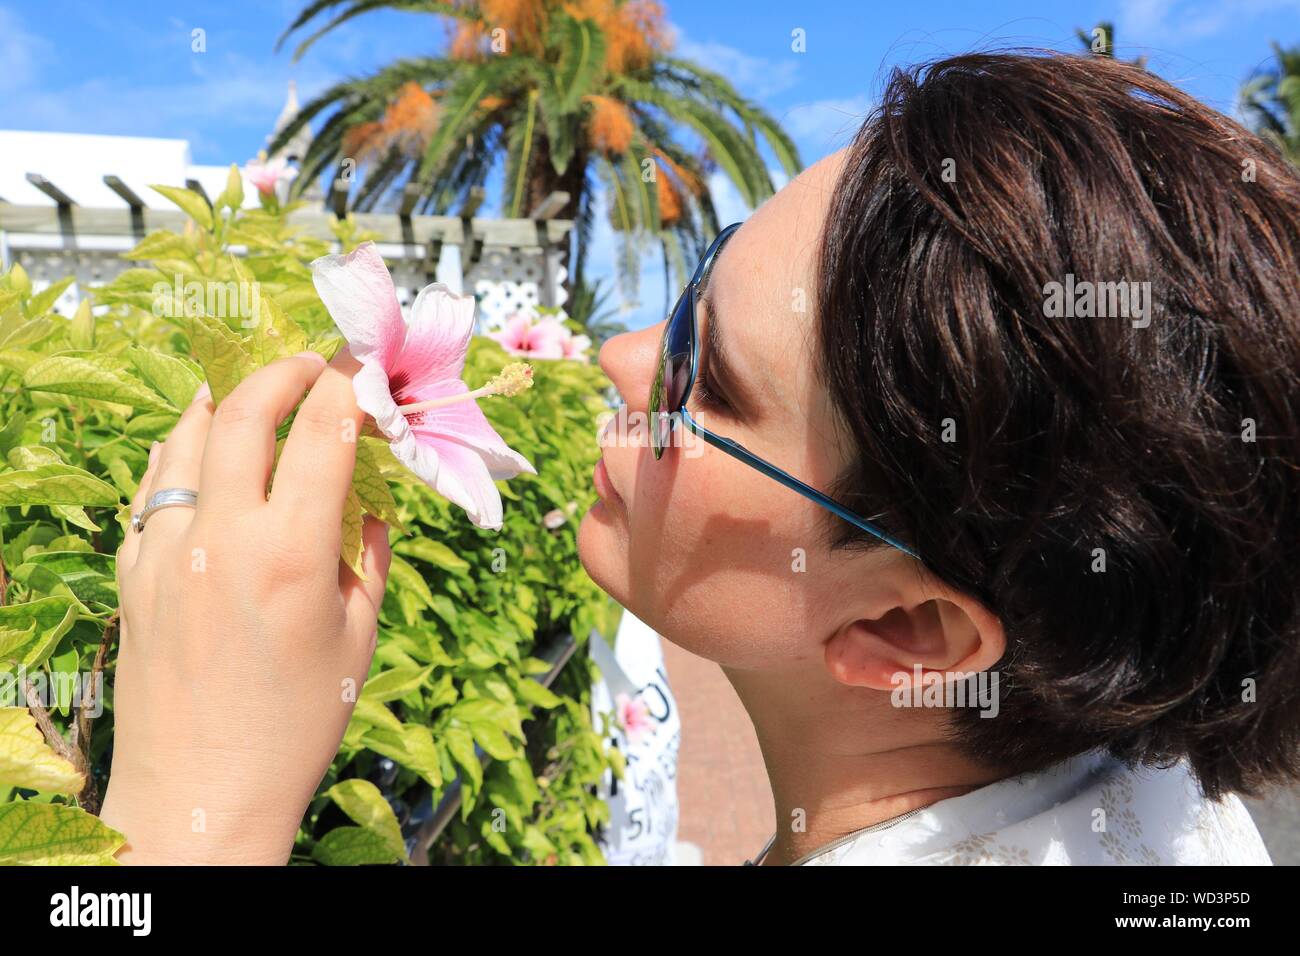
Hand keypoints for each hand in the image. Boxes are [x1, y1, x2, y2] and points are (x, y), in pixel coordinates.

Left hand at [100, 350, 391, 863]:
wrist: (202, 793)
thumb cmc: (296, 724)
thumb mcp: (358, 637)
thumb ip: (366, 554)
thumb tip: (367, 496)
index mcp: (292, 555)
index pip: (324, 432)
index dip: (350, 386)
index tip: (364, 370)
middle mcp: (223, 539)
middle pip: (248, 413)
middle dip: (286, 373)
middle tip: (312, 365)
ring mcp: (166, 553)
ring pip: (187, 439)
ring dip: (225, 400)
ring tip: (250, 390)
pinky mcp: (131, 575)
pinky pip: (150, 489)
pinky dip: (176, 453)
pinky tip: (193, 445)